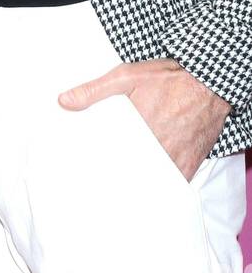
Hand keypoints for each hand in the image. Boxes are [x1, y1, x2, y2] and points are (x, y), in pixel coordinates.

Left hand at [58, 56, 232, 179]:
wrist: (208, 83)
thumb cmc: (167, 78)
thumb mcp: (125, 76)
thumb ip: (94, 90)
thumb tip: (64, 101)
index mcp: (135, 129)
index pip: (109, 160)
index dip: (94, 171)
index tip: (81, 179)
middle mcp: (155, 148)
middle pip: (129, 174)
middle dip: (113, 182)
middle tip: (95, 190)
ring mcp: (173, 159)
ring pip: (149, 183)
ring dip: (136, 186)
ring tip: (116, 195)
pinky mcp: (189, 165)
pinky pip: (171, 184)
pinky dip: (159, 187)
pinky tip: (146, 190)